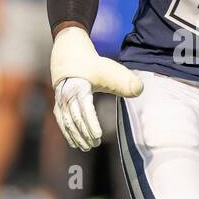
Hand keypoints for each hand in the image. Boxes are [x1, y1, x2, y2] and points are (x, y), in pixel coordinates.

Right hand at [51, 27, 142, 150]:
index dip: (90, 123)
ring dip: (76, 136)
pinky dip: (68, 133)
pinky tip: (75, 143)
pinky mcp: (59, 103)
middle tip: (95, 144)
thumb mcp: (109, 69)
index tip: (98, 136)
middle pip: (75, 118)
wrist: (69, 51)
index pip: (84, 108)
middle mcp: (67, 94)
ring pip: (67, 122)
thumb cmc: (92, 63)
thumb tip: (140, 90)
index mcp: (79, 87)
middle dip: (84, 133)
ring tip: (87, 147)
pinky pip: (62, 121)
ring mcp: (60, 100)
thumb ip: (125, 80)